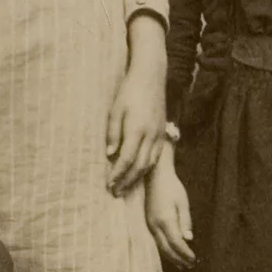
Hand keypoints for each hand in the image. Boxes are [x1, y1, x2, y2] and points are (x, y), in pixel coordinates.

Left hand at [107, 15, 167, 196]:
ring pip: (149, 163)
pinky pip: (156, 156)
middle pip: (139, 166)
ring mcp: (159, 135)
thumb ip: (113, 133)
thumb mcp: (116, 110)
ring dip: (137, 177)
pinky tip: (139, 173)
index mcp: (137, 130)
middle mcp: (150, 136)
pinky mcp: (162, 133)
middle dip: (127, 181)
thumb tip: (109, 155)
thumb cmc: (129, 91)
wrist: (151, 77)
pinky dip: (147, 168)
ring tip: (126, 187)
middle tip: (116, 193)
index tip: (108, 185)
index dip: (117, 174)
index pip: (126, 159)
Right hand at [146, 150, 195, 268]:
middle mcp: (155, 225)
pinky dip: (165, 250)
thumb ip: (185, 222)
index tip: (194, 259)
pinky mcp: (149, 223)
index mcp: (166, 220)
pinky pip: (157, 242)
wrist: (155, 177)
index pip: (176, 243)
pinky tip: (171, 253)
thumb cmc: (172, 187)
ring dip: (172, 257)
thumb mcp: (183, 203)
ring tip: (182, 265)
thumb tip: (188, 239)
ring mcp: (150, 225)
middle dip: (179, 259)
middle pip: (167, 249)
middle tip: (190, 266)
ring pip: (160, 247)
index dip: (185, 253)